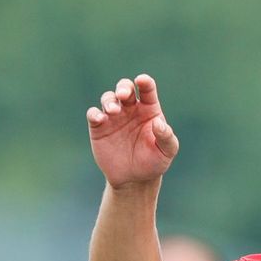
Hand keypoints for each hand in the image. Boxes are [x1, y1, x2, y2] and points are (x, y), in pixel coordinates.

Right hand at [86, 74, 179, 188]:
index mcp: (149, 109)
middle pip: (125, 88)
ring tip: (113, 111)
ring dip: (109, 101)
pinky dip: (95, 113)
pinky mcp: (99, 127)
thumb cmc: (154, 162)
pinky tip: (100, 118)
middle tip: (123, 95)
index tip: (142, 81)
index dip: (144, 82)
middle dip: (123, 87)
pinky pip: (93, 114)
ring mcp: (114, 117)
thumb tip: (159, 123)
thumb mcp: (167, 151)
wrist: (135, 179)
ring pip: (108, 98)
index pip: (147, 89)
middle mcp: (130, 109)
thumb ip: (166, 136)